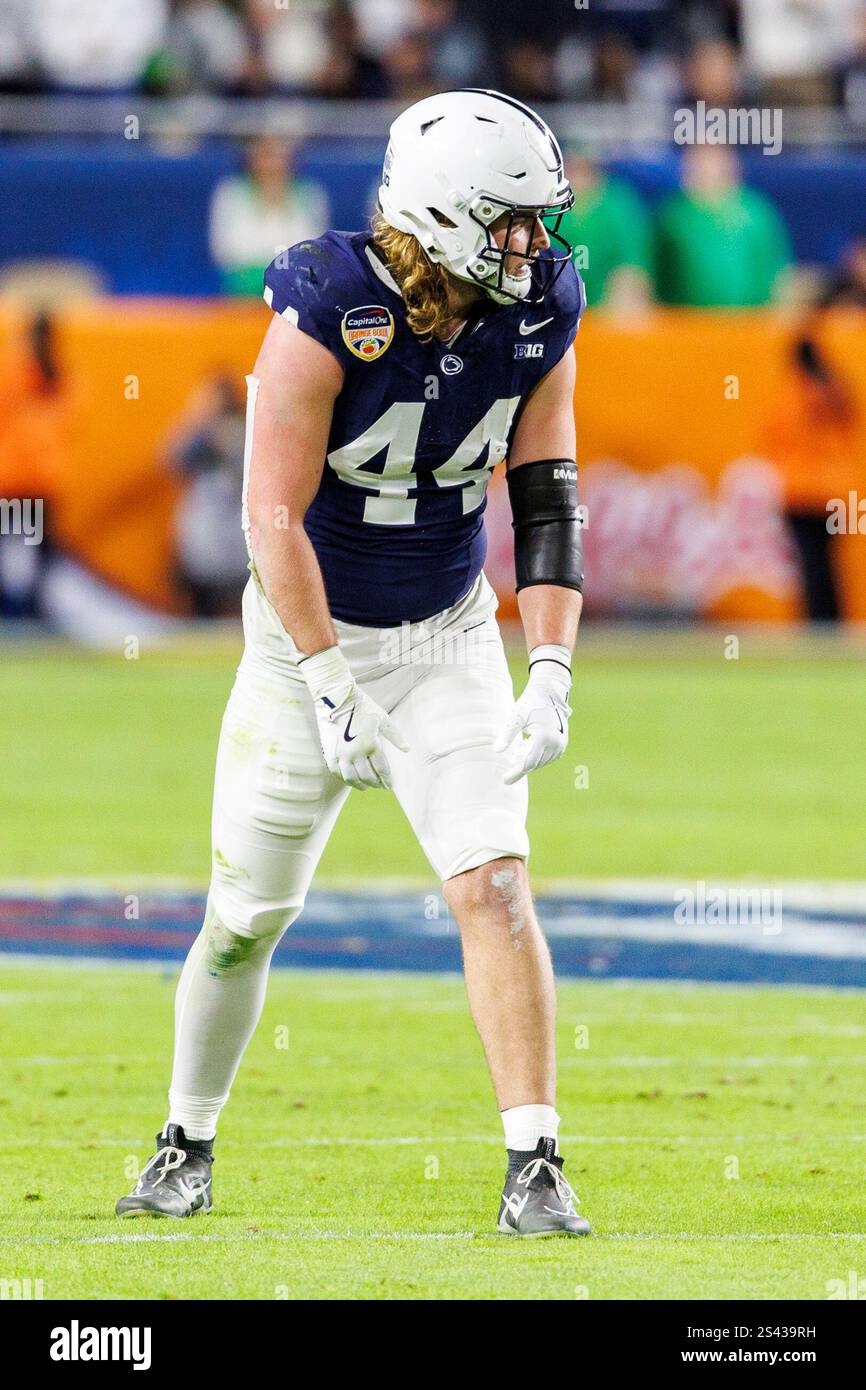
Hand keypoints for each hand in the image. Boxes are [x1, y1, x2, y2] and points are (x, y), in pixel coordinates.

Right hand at [298, 644, 407, 790]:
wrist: (337, 698)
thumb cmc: (363, 707)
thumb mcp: (383, 719)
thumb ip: (396, 737)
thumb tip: (407, 749)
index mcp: (371, 744)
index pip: (382, 770)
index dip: (387, 780)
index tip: (391, 785)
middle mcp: (356, 752)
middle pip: (368, 777)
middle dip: (376, 783)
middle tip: (381, 786)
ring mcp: (341, 754)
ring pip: (352, 778)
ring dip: (360, 785)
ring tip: (366, 786)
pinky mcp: (330, 752)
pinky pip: (337, 772)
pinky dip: (345, 779)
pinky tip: (351, 779)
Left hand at [494, 650, 571, 784]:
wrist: (549, 693)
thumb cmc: (530, 704)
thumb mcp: (515, 717)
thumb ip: (507, 734)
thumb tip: (497, 751)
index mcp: (543, 737)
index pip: (528, 763)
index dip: (516, 773)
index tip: (504, 780)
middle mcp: (555, 743)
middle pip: (534, 764)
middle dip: (520, 765)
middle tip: (510, 757)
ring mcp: (561, 745)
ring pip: (541, 762)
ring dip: (529, 760)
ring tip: (522, 745)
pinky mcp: (562, 745)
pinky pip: (548, 758)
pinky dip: (537, 756)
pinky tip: (529, 745)